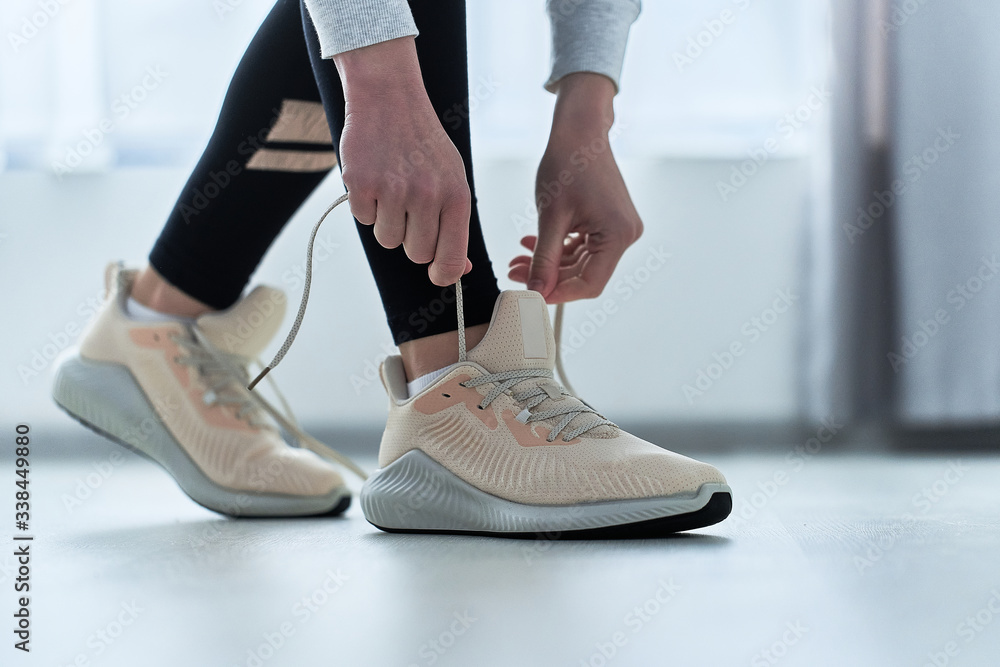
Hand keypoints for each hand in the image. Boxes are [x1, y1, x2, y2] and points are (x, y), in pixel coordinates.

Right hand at [334, 37, 471, 285]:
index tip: (437, 275)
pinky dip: (366, 204)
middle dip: (412, 239)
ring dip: (387, 221)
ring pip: (388, 240)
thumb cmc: (423, 142)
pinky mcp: (361, 183)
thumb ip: (455, 225)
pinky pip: (363, 219)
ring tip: (392, 187)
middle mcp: (427, 195)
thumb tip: (460, 269)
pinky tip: (374, 177)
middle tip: (410, 209)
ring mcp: (392, 190)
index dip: (443, 274)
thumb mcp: (452, 178)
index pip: (452, 258)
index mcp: (456, 196)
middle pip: (416, 254)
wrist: (389, 97)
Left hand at [508, 74, 641, 302]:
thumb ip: (544, 259)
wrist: (579, 131)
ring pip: (580, 262)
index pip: (590, 283)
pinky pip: (582, 246)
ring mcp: (618, 229)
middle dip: (549, 277)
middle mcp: (625, 235)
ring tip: (517, 259)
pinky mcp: (608, 223)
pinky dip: (557, 248)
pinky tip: (532, 245)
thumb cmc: (568, 164)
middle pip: (585, 274)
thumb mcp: (551, 217)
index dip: (559, 293)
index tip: (531, 294)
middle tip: (514, 273)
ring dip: (549, 263)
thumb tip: (536, 291)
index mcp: (618, 235)